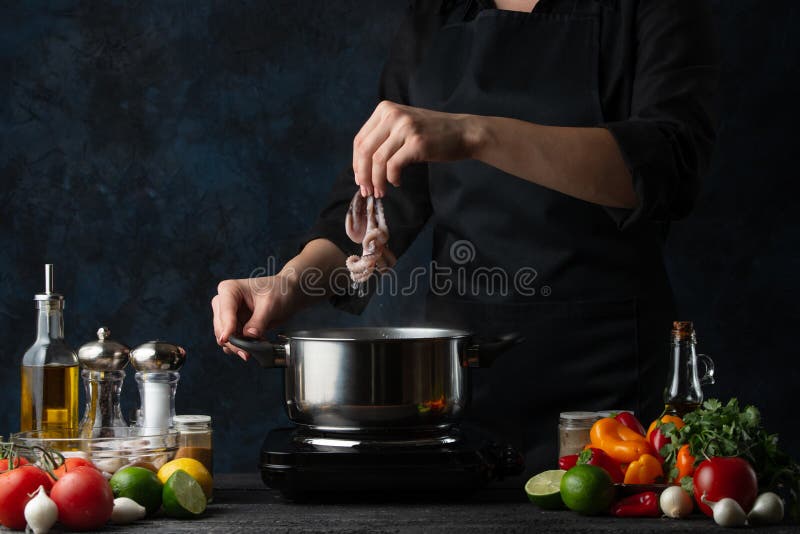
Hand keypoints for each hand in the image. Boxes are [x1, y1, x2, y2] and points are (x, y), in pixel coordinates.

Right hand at [211, 273, 299, 360]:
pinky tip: (256, 344)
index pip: (224, 311)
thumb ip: (259, 321)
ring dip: (238, 345)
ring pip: (225, 337)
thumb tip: (249, 335)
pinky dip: (243, 346)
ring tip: (255, 347)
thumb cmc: (279, 291)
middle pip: (220, 326)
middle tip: (246, 352)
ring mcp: (230, 316)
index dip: (226, 326)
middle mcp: (225, 302)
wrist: (288, 294)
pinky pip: (233, 341)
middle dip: (232, 340)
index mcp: (229, 289)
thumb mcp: (270, 305)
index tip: (227, 339)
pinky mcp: (236, 326)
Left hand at [352, 101, 480, 197]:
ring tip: (381, 191)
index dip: (357, 164)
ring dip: (377, 181)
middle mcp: (392, 115)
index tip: (360, 180)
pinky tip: (397, 182)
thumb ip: (383, 138)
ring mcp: (405, 127)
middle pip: (365, 150)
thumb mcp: (403, 126)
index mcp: (385, 109)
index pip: (360, 140)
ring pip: (377, 160)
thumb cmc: (432, 134)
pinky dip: (391, 178)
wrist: (463, 132)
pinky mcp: (416, 142)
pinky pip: (393, 166)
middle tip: (367, 191)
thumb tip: (361, 167)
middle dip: (363, 175)